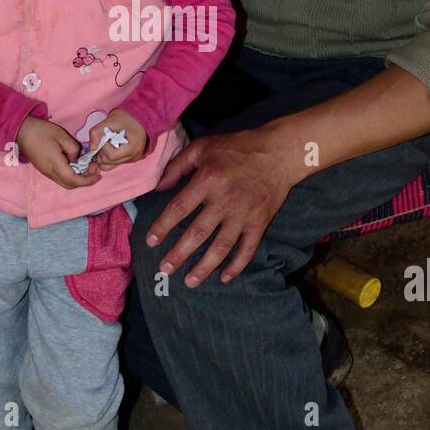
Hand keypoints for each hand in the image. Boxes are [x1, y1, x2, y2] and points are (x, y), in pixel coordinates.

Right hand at [16, 115, 101, 189]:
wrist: (21, 131)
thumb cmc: (41, 131)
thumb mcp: (62, 136)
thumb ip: (74, 149)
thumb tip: (77, 158)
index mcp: (55, 165)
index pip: (74, 180)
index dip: (87, 180)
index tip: (97, 173)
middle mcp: (50, 173)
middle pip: (70, 185)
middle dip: (85, 181)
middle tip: (95, 170)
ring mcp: (46, 173)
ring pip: (65, 183)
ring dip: (78, 179)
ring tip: (87, 168)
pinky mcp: (44, 170)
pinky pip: (60, 178)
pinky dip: (71, 176)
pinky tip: (76, 165)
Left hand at [88, 108, 147, 169]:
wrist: (140, 118)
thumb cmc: (127, 117)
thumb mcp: (110, 120)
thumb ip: (96, 132)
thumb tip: (92, 148)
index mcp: (133, 147)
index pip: (111, 155)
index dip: (103, 147)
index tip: (105, 137)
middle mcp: (134, 156)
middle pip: (109, 162)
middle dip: (102, 152)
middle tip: (104, 140)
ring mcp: (132, 160)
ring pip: (109, 166)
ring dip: (104, 155)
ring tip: (107, 143)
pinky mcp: (129, 160)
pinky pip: (114, 163)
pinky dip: (108, 157)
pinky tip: (111, 146)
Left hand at [144, 125, 298, 286]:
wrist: (278, 153)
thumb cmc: (237, 148)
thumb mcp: (203, 147)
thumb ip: (177, 166)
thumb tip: (158, 187)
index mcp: (208, 180)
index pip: (179, 208)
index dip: (163, 226)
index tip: (151, 242)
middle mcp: (225, 200)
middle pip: (197, 233)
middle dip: (179, 254)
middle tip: (164, 269)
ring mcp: (244, 214)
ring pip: (221, 247)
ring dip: (204, 267)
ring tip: (189, 281)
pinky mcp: (260, 222)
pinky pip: (247, 249)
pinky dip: (236, 266)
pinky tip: (224, 278)